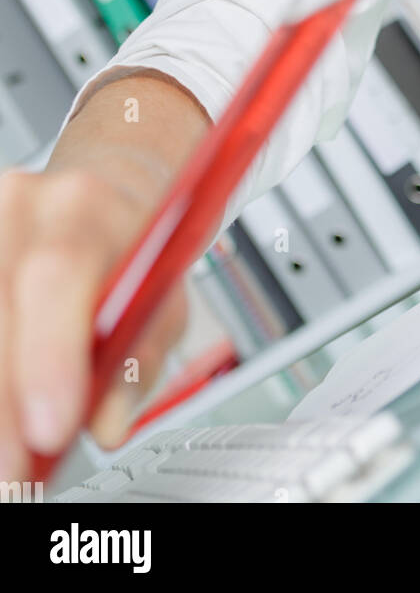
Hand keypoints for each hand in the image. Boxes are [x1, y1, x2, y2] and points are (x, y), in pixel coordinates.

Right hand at [0, 165, 187, 483]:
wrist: (103, 189)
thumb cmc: (134, 249)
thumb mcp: (164, 296)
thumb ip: (140, 356)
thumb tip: (106, 422)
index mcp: (89, 209)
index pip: (60, 273)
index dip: (50, 356)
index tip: (52, 428)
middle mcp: (25, 206)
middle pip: (0, 308)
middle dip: (6, 403)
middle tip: (18, 470)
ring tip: (12, 453)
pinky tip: (8, 410)